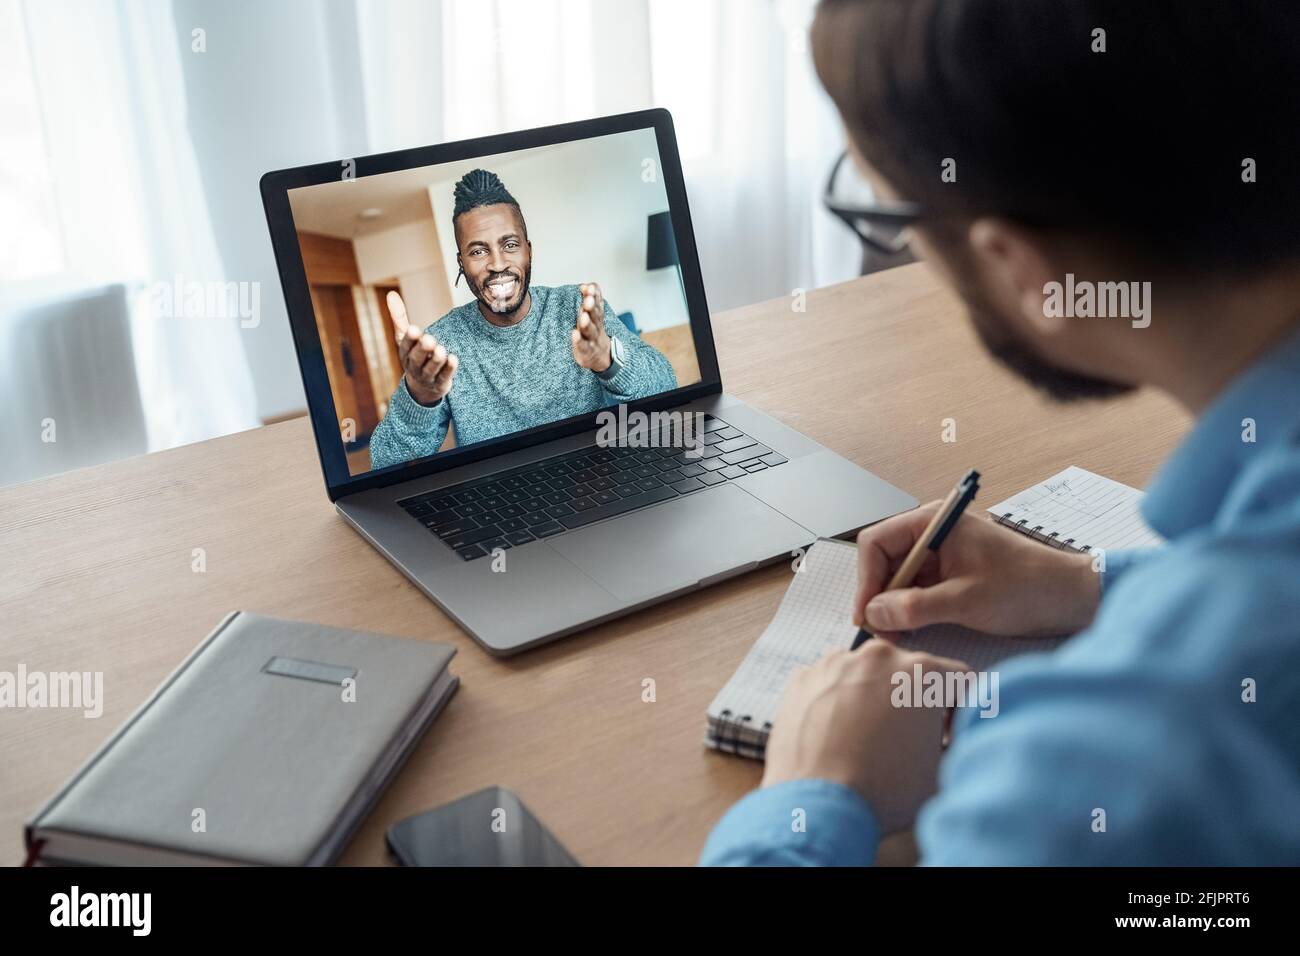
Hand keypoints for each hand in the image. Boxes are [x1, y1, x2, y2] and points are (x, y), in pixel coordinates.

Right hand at [387, 290, 457, 406]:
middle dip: (422, 349)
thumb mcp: (405, 337)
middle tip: (429, 339)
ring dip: (436, 360)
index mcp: (405, 353)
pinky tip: (453, 359)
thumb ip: (399, 317)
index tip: (414, 329)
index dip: (410, 338)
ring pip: (430, 369)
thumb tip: (391, 294)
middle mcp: (414, 366)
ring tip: (441, 350)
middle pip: (417, 358)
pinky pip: (444, 376)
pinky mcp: (440, 383)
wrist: (422, 387)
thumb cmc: (414, 355)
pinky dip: (449, 369)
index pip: (405, 345)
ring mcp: (427, 376)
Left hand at [571, 282, 611, 371]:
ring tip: (583, 316)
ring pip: (590, 331)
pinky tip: (574, 334)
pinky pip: (583, 346)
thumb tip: (584, 285)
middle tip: (588, 299)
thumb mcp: (593, 315)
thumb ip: (590, 298)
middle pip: (595, 316)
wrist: (602, 356)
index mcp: (597, 316)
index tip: (591, 287)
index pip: (598, 304)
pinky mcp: (586, 351)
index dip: (595, 295)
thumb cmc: (593, 331)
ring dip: (587, 323)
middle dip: (592, 307)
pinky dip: (579, 341)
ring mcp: (592, 339)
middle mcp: (596, 327)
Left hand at [762, 642, 968, 833]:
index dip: (956, 710)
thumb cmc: (883, 791)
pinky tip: (834, 735)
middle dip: (909, 700)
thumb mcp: (940, 769)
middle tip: (901, 737)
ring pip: (864, 674)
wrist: (820, 806)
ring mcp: (836, 663)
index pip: (956, 679)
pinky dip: (835, 702)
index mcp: (922, 673)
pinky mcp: (803, 678)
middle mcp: (879, 657)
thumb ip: (949, 739)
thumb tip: (940, 735)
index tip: (943, 733)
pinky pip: (829, 683)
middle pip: (906, 671)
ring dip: (870, 696)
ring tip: (862, 737)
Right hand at [853, 501, 1100, 639]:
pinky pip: (916, 589)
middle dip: (877, 594)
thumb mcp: (966, 600)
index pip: (877, 543)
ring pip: (897, 578)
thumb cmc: (1026, 588)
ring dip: (891, 605)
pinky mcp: (950, 574)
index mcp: (934, 522)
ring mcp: (941, 554)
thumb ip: (915, 607)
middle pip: (883, 560)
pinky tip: (909, 629)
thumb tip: (873, 614)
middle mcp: (933, 532)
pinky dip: (908, 609)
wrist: (1070, 598)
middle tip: (877, 630)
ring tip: (893, 634)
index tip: (865, 614)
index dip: (866, 579)